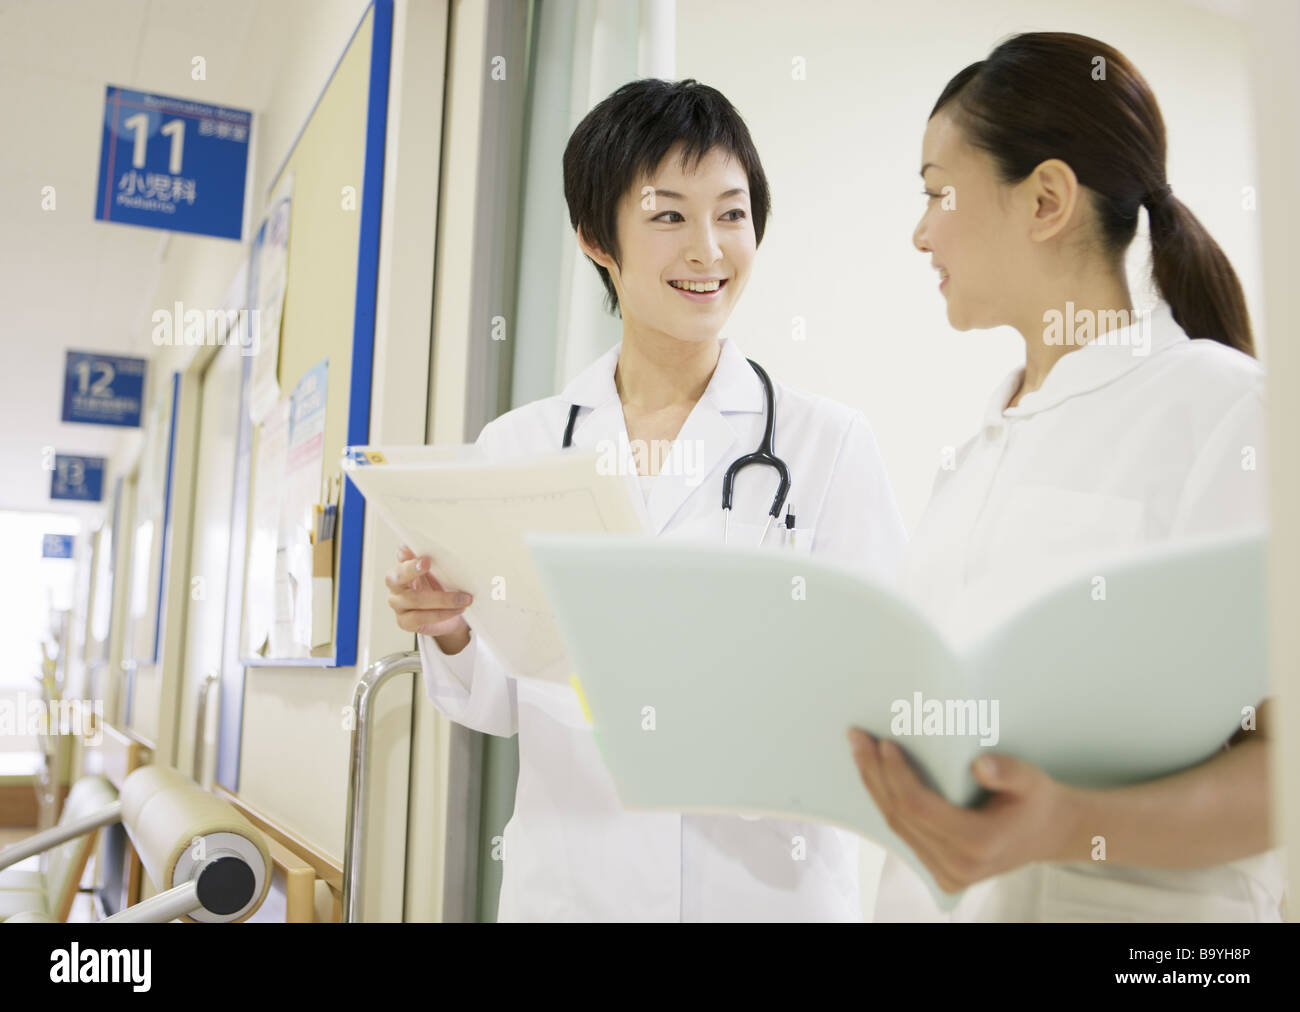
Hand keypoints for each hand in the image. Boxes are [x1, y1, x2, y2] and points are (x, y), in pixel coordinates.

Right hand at [385, 545, 472, 640]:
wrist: (451, 616)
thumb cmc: (443, 589)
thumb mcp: (443, 573)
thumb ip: (439, 561)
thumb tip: (445, 544)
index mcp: (405, 567)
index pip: (401, 556)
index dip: (406, 552)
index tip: (419, 550)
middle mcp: (396, 584)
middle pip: (397, 576)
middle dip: (411, 569)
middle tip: (427, 563)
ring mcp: (398, 604)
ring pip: (414, 599)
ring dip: (443, 599)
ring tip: (463, 599)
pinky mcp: (405, 622)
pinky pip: (420, 617)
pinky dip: (441, 614)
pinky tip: (456, 610)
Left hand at [847, 728, 1080, 891]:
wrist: (1049, 833)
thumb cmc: (1037, 801)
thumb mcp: (1032, 779)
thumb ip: (1009, 772)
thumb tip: (980, 765)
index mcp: (978, 844)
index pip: (918, 807)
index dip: (896, 774)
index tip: (884, 742)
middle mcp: (957, 867)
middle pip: (900, 815)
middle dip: (874, 773)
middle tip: (856, 737)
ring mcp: (946, 875)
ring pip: (897, 826)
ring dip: (875, 786)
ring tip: (860, 750)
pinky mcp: (940, 872)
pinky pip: (905, 833)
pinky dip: (888, 801)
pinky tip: (876, 775)